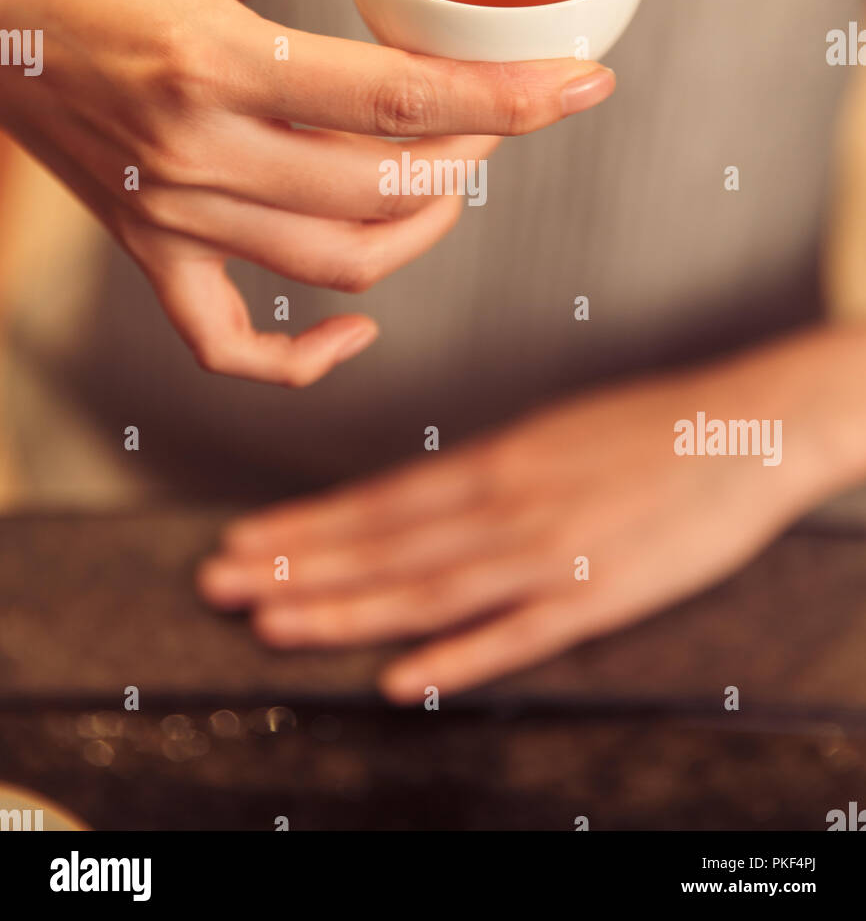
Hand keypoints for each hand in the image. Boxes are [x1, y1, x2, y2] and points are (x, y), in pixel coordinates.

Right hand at [0, 0, 614, 385]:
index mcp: (217, 59)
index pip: (401, 98)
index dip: (511, 96)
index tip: (587, 82)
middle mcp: (196, 151)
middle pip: (384, 188)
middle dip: (476, 152)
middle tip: (511, 108)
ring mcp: (170, 213)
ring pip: (334, 264)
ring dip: (419, 230)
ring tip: (451, 179)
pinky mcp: (149, 246)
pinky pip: (225, 345)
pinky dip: (299, 358)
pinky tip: (357, 326)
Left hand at [198, 340, 834, 697]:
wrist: (745, 426)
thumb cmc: (647, 425)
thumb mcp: (553, 429)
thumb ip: (486, 470)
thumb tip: (415, 497)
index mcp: (497, 459)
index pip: (378, 500)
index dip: (305, 525)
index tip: (242, 539)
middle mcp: (508, 505)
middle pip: (384, 545)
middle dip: (294, 566)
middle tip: (219, 584)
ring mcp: (551, 554)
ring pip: (428, 589)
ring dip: (345, 609)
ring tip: (272, 623)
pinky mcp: (601, 597)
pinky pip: (517, 636)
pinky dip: (457, 660)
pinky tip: (402, 680)